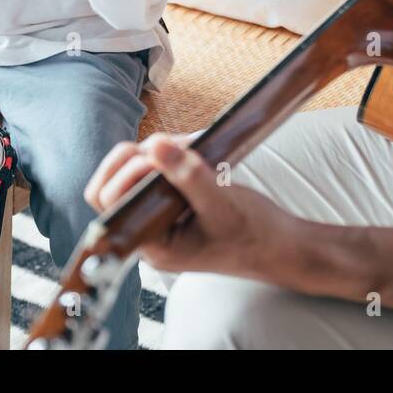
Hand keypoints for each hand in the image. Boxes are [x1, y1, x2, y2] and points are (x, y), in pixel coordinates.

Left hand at [83, 133, 294, 277]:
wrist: (280, 246)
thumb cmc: (255, 236)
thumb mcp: (221, 204)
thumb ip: (188, 176)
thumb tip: (156, 146)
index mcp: (155, 246)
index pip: (112, 209)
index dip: (125, 176)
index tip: (156, 157)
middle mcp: (151, 233)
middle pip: (113, 190)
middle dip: (134, 160)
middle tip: (166, 146)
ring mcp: (161, 217)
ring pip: (133, 177)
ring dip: (153, 155)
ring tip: (187, 148)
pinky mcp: (173, 203)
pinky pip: (155, 174)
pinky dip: (167, 156)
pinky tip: (191, 151)